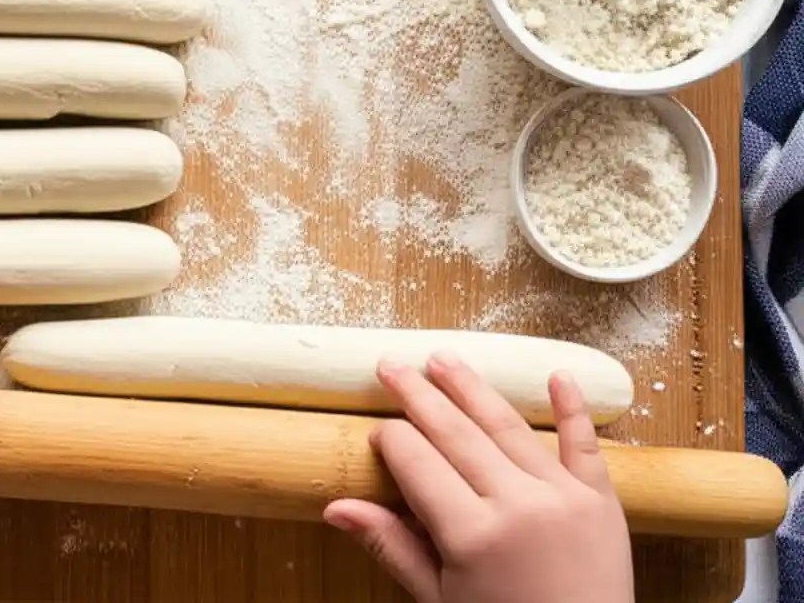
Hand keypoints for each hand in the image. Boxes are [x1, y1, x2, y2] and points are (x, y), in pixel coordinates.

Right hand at [324, 355, 632, 602]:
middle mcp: (518, 506)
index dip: (390, 439)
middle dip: (418, 395)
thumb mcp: (438, 601)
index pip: (416, 462)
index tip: (376, 431)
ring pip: (508, 427)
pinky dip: (572, 409)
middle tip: (392, 365)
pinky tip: (557, 376)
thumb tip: (336, 508)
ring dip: (473, 389)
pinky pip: (585, 446)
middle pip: (455, 433)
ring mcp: (563, 498)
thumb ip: (391, 546)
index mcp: (472, 535)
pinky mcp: (601, 503)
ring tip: (443, 359)